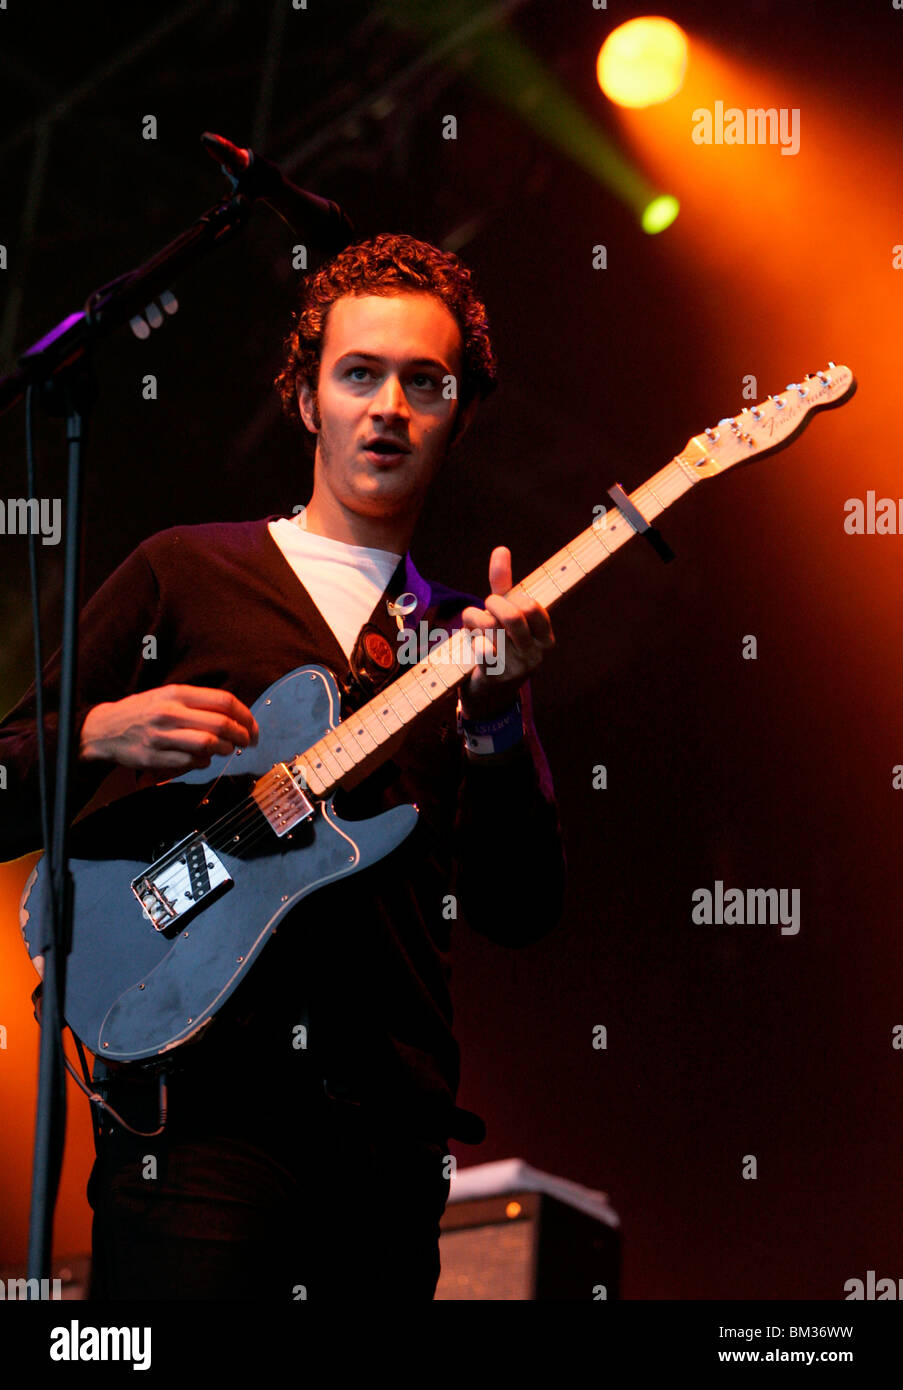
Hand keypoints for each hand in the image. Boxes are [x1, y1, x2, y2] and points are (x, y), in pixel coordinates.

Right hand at [79, 685, 258, 773]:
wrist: (103, 729)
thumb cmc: (142, 712)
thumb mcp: (168, 696)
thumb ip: (199, 703)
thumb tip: (235, 714)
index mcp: (176, 693)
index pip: (223, 701)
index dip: (245, 715)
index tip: (252, 726)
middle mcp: (170, 712)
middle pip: (220, 724)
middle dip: (242, 735)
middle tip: (248, 741)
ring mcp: (161, 736)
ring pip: (208, 744)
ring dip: (225, 750)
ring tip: (226, 749)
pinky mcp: (154, 757)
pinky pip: (190, 763)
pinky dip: (203, 762)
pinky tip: (203, 759)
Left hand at [459, 546, 554, 719]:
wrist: (490, 691)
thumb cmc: (500, 643)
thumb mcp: (504, 614)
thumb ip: (504, 583)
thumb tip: (501, 549)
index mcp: (545, 638)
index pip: (531, 606)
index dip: (513, 598)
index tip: (506, 602)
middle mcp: (534, 654)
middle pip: (512, 615)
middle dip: (493, 605)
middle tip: (487, 608)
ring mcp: (515, 667)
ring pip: (489, 626)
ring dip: (474, 618)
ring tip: (474, 623)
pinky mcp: (494, 676)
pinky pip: (477, 646)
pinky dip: (470, 639)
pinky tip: (473, 644)